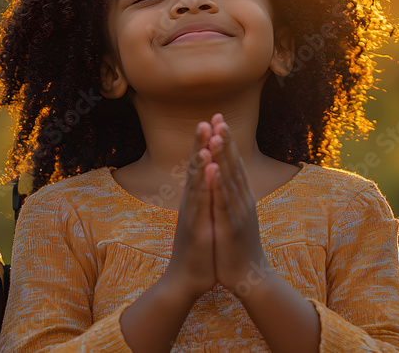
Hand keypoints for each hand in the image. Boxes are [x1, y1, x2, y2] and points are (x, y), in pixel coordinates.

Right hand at [162, 121, 217, 300]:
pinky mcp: (196, 228)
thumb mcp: (202, 220)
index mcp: (195, 200)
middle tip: (205, 119)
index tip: (212, 122)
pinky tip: (209, 169)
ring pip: (196, 181)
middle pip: (195, 168)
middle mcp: (191, 203)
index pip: (200, 167)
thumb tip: (206, 183)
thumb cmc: (198, 249)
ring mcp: (192, 214)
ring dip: (200, 157)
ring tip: (205, 136)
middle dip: (200, 143)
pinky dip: (205, 185)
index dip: (205, 145)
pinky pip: (201, 203)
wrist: (186, 279)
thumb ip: (203, 201)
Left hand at [206, 113, 273, 297]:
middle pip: (233, 165)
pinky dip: (218, 184)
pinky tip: (213, 169)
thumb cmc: (239, 246)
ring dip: (223, 156)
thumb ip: (233, 197)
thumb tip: (230, 180)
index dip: (226, 141)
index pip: (233, 163)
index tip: (219, 120)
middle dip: (225, 140)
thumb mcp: (236, 216)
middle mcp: (242, 199)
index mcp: (240, 196)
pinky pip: (223, 202)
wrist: (249, 276)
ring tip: (216, 134)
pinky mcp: (231, 226)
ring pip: (229, 179)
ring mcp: (238, 212)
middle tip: (219, 116)